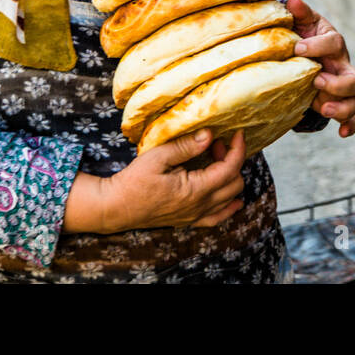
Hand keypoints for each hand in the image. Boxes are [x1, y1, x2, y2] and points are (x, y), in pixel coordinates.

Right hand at [97, 128, 246, 231]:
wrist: (116, 207)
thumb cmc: (133, 181)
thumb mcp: (158, 157)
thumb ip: (186, 147)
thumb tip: (209, 135)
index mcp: (196, 190)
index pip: (231, 168)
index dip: (238, 148)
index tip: (238, 133)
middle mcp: (200, 206)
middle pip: (235, 183)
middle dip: (232, 160)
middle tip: (216, 144)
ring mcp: (195, 216)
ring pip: (230, 199)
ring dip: (229, 177)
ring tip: (214, 160)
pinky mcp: (188, 221)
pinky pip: (218, 217)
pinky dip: (228, 206)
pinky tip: (230, 198)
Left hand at [286, 0, 354, 137]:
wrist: (306, 55)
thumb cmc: (304, 37)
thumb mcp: (301, 24)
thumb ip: (299, 13)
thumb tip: (292, 0)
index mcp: (333, 44)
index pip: (335, 42)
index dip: (318, 46)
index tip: (298, 48)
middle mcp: (343, 67)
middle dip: (337, 83)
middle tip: (315, 80)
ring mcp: (343, 88)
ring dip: (342, 106)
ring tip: (322, 108)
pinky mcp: (339, 103)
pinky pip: (352, 117)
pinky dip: (349, 125)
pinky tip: (340, 133)